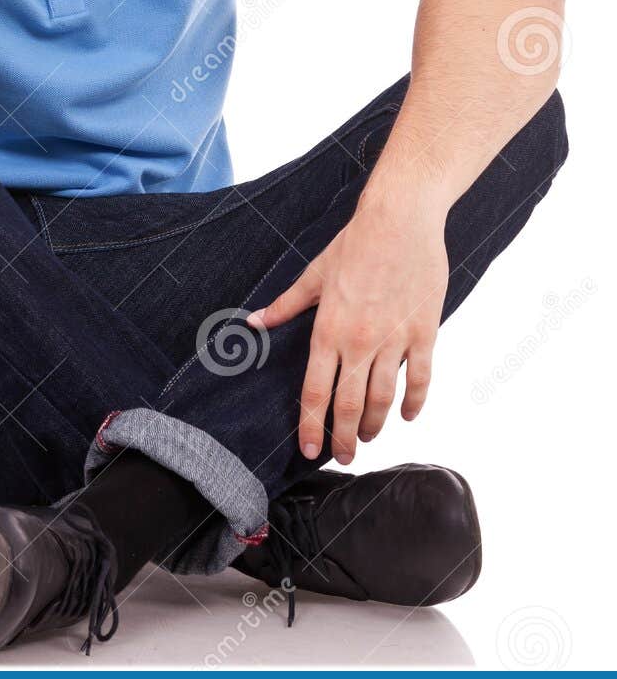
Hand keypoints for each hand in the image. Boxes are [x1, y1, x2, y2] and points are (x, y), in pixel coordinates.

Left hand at [248, 204, 448, 464]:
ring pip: (384, 398)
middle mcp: (360, 341)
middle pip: (350, 404)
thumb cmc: (354, 244)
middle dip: (344, 438)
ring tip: (368, 438)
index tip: (309, 450)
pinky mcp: (423, 332)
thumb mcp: (315, 274)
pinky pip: (420, 378)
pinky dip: (414, 402)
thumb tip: (254, 321)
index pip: (315, 390)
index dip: (311, 425)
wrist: (401, 220)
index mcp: (328, 329)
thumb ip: (286, 305)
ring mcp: (394, 339)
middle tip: (343, 457)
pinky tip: (407, 416)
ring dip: (375, 425)